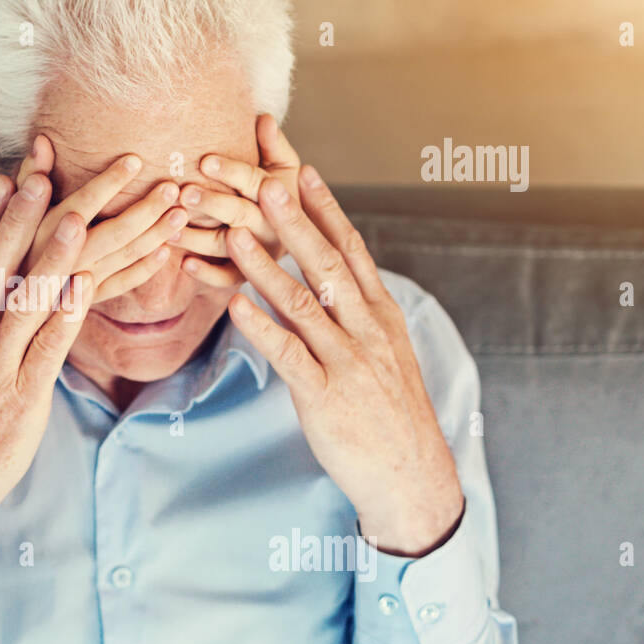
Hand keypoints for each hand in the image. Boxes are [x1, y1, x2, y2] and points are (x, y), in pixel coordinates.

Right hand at [13, 136, 188, 302]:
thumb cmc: (1, 247)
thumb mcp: (5, 212)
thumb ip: (28, 178)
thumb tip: (42, 141)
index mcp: (40, 233)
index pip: (82, 203)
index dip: (109, 182)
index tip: (135, 160)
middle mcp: (61, 260)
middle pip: (112, 233)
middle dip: (145, 210)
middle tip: (173, 187)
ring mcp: (75, 285)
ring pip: (123, 259)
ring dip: (155, 236)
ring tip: (181, 214)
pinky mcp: (83, 303)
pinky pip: (120, 286)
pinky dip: (144, 270)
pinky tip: (167, 251)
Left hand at [177, 113, 301, 286]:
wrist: (298, 238)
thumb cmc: (278, 193)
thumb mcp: (283, 168)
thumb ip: (273, 145)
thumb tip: (264, 119)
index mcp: (279, 195)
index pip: (253, 181)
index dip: (230, 170)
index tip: (204, 161)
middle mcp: (271, 226)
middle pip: (240, 214)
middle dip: (212, 203)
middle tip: (184, 193)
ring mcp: (260, 253)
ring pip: (227, 247)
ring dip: (198, 239)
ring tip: (170, 229)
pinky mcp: (246, 274)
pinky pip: (226, 278)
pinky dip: (206, 274)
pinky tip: (185, 264)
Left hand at [222, 166, 464, 556]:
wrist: (410, 475)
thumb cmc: (388, 413)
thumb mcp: (382, 353)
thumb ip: (356, 314)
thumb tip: (331, 279)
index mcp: (380, 314)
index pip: (352, 248)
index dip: (325, 208)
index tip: (301, 168)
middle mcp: (366, 329)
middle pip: (328, 263)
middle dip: (295, 220)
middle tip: (265, 180)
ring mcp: (347, 361)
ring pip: (303, 303)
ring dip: (267, 265)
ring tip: (235, 234)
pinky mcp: (324, 395)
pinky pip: (287, 354)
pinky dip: (260, 326)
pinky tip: (233, 304)